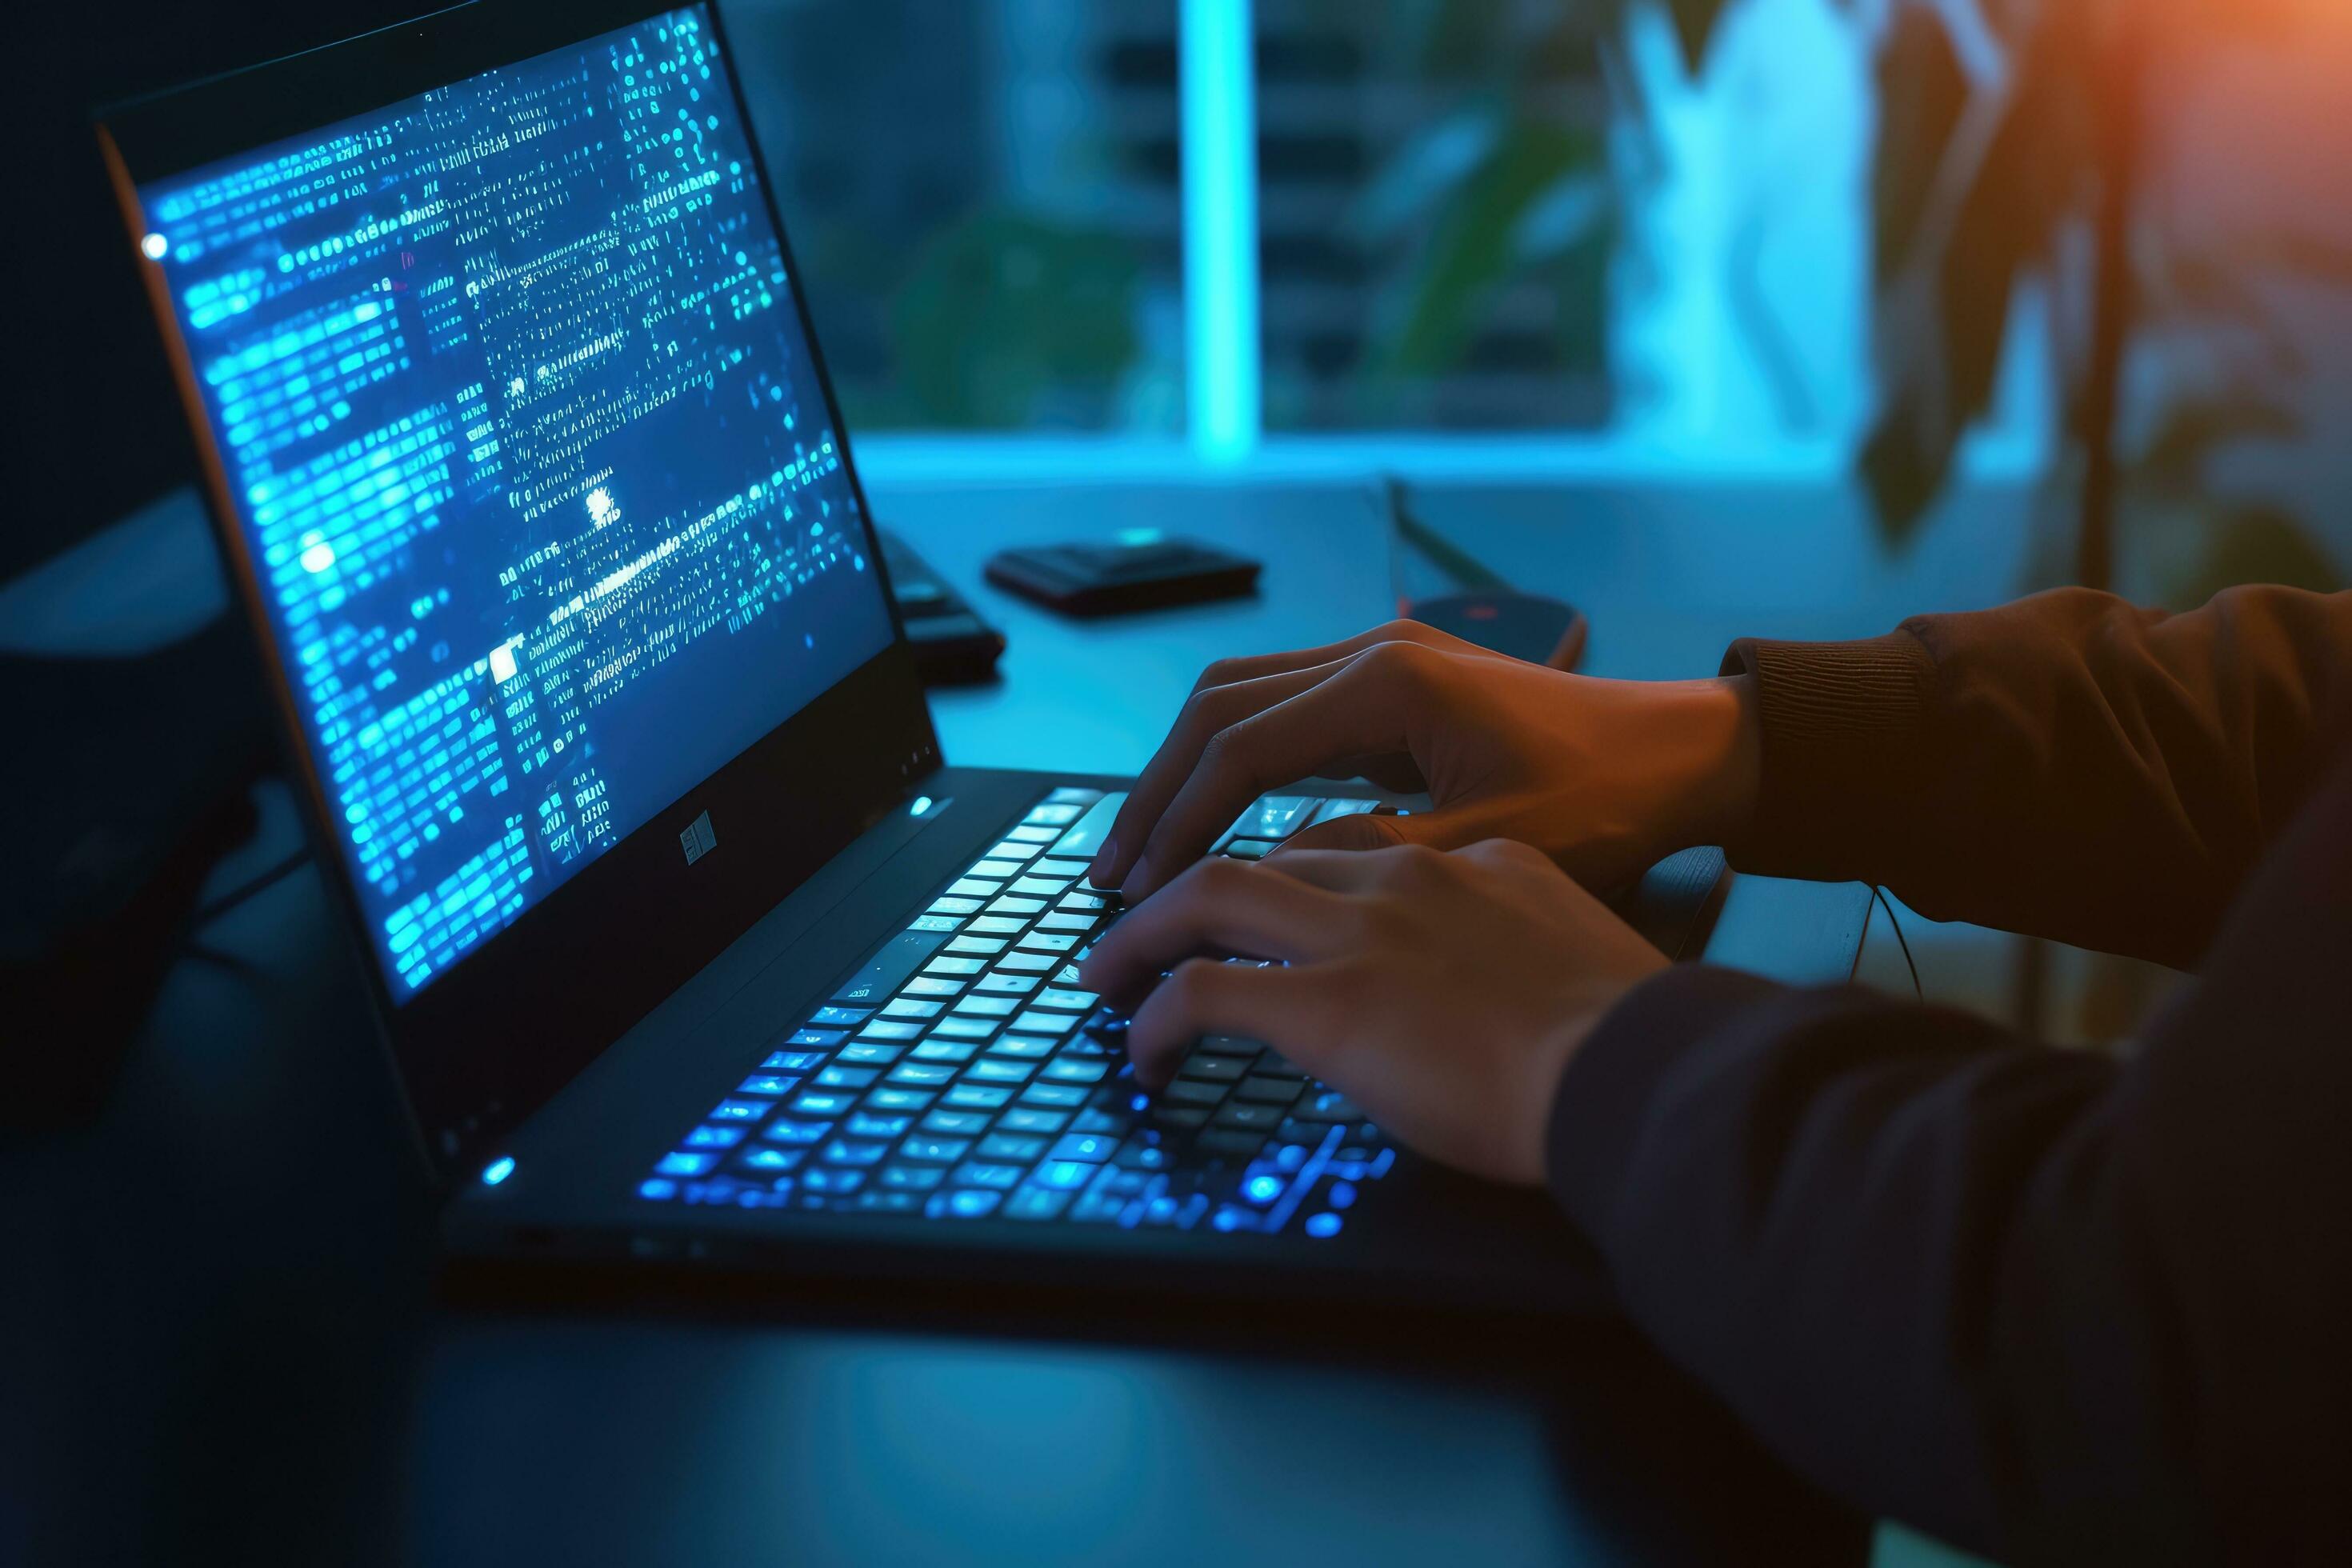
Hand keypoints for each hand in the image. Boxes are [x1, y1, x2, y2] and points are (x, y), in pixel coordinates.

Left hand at [1078, 839, 1668, 1185]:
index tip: (1266, 917)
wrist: (1640, 1075)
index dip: (1293, 880)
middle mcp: (1407, 878)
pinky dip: (1155, 1014)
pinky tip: (1141, 1050)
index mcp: (1478, 861)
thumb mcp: (1581, 966)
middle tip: (1143, 922)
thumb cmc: (1633, 1046)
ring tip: (1105, 973)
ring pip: (1211, 894)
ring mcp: (1361, 933)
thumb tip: (1497, 1000)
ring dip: (1146, 932)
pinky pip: (1202, 991)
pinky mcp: (1325, 1002)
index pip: (1358, 848)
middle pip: (1268, 854)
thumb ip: (1522, 955)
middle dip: (1191, 884)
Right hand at [1090, 620, 1759, 901]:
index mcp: (1389, 682)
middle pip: (1218, 706)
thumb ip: (1378, 860)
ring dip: (1187, 771)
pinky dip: (1235, 764)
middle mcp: (1373, 651)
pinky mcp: (1394, 685)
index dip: (1179, 821)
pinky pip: (1285, 713)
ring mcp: (1382, 659)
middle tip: (1113, 873)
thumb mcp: (1491, 846)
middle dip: (1158, 789)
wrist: (1684, 753)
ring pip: (1242, 699)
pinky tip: (1218, 825)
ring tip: (1147, 850)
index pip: (1240, 747)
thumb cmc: (1609, 803)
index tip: (1135, 888)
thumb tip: (1272, 876)